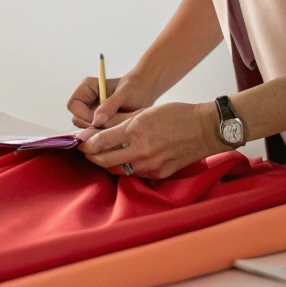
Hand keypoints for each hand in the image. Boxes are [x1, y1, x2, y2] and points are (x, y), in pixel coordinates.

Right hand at [67, 73, 152, 128]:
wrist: (146, 90)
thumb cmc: (135, 87)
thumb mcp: (124, 94)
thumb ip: (109, 106)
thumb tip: (95, 121)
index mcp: (87, 87)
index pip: (73, 105)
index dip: (83, 115)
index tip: (100, 121)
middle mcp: (86, 99)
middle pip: (77, 119)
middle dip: (92, 126)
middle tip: (111, 127)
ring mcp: (91, 111)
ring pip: (86, 128)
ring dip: (99, 131)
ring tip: (117, 128)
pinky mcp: (99, 121)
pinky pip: (96, 132)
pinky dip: (105, 134)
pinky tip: (118, 131)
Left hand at [79, 101, 228, 179]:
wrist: (206, 130)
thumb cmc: (177, 115)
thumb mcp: (145, 111)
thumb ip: (119, 120)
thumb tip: (97, 125)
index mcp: (135, 130)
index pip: (99, 142)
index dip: (85, 143)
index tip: (79, 141)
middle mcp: (141, 151)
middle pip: (103, 160)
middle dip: (91, 155)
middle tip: (86, 150)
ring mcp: (150, 166)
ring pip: (117, 170)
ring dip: (107, 162)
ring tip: (103, 154)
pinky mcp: (159, 174)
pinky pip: (135, 174)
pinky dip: (125, 167)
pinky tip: (125, 159)